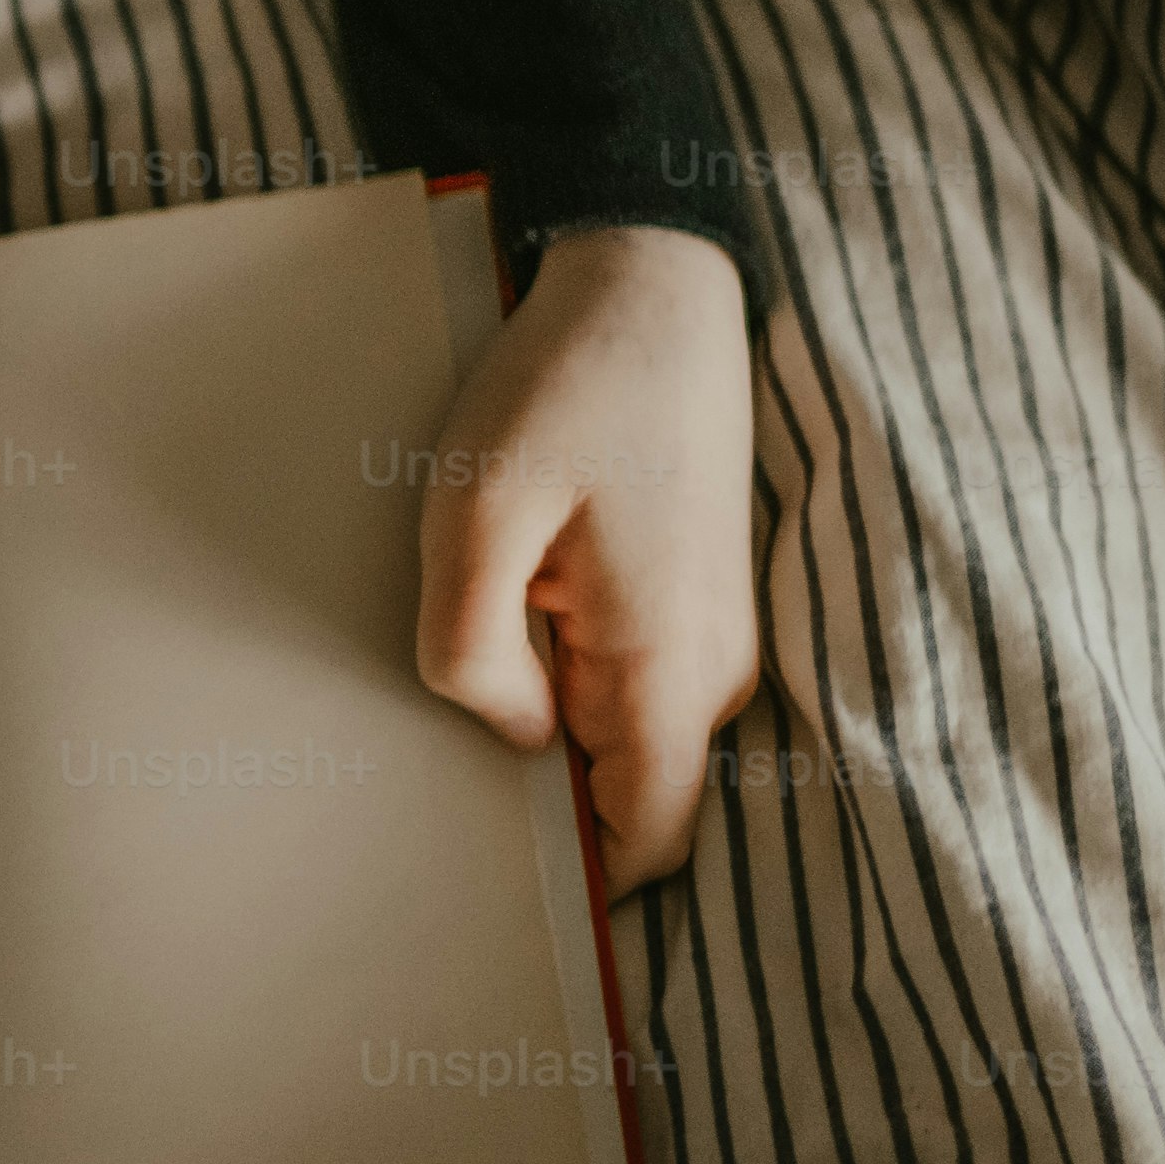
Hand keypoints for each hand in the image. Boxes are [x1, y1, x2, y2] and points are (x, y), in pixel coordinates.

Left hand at [412, 223, 760, 889]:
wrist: (651, 283)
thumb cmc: (564, 386)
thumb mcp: (473, 510)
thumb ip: (473, 647)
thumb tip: (514, 737)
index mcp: (668, 663)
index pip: (652, 841)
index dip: (584, 880)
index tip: (494, 872)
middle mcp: (713, 667)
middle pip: (634, 795)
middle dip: (553, 794)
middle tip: (450, 740)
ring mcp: (714, 633)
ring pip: (631, 736)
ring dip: (560, 720)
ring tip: (483, 648)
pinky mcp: (696, 598)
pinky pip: (637, 681)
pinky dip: (578, 673)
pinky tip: (519, 611)